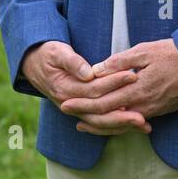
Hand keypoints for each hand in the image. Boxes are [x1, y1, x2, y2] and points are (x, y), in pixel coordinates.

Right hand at [21, 41, 150, 134]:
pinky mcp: (82, 110)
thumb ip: (73, 62)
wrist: (34, 64)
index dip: (113, 83)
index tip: (132, 76)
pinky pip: (100, 122)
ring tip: (144, 125)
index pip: (93, 89)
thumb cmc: (48, 54)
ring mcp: (76, 109)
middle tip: (142, 116)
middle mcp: (70, 104)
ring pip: (101, 122)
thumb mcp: (57, 52)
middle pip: (99, 113)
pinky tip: (133, 126)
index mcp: (65, 89)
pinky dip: (116, 126)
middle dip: (122, 116)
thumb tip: (89, 73)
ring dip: (122, 125)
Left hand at [60, 38, 177, 131]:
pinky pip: (135, 121)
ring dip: (101, 124)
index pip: (103, 102)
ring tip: (84, 124)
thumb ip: (119, 62)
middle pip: (109, 117)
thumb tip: (96, 70)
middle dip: (86, 116)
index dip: (82, 105)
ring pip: (121, 123)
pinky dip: (119, 124)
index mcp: (137, 89)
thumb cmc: (174, 53)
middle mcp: (144, 105)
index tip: (66, 103)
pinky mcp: (161, 110)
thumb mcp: (144, 51)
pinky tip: (113, 121)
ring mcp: (154, 110)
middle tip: (67, 113)